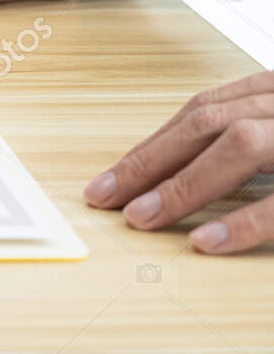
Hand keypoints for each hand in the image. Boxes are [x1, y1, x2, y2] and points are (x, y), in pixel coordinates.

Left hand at [84, 70, 273, 253]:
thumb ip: (249, 138)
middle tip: (104, 197)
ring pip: (239, 144)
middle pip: (206, 123)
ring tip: (140, 217)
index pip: (201, 112)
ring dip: (183, 183)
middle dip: (149, 161)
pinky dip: (243, 220)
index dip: (153, 145)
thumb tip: (185, 169)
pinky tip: (205, 240)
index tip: (111, 178)